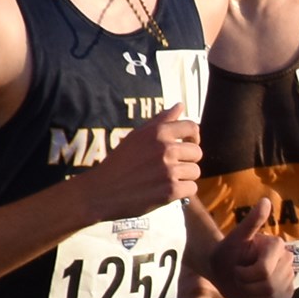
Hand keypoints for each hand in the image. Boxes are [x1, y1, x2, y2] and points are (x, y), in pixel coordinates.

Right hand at [86, 104, 201, 220]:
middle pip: (197, 152)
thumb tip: (180, 105)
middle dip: (187, 160)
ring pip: (195, 171)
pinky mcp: (170, 191)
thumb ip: (161, 120)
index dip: (194, 137)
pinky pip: (192, 188)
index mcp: (158, 133)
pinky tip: (166, 190)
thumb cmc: (120, 163)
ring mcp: (168, 170)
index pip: (192, 127)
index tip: (187, 144)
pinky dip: (182, 192)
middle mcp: (165, 149)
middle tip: (170, 167)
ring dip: (184, 177)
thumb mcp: (137, 136)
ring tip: (165, 179)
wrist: (101, 192)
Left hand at [207, 198, 293, 297]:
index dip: (245, 276)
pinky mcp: (287, 294)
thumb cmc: (227, 252)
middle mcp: (288, 260)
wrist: (225, 269)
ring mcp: (290, 278)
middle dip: (248, 287)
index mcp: (277, 245)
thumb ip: (251, 222)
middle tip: (239, 279)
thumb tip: (265, 201)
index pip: (263, 271)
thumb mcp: (235, 238)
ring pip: (273, 297)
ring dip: (253, 297)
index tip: (237, 269)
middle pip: (269, 286)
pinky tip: (254, 296)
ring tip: (246, 286)